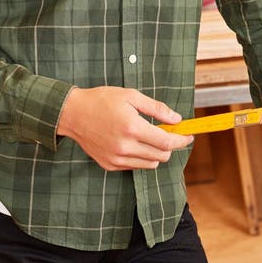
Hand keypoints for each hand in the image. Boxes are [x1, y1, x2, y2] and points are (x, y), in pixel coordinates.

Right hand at [57, 86, 193, 170]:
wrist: (73, 113)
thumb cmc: (102, 100)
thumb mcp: (131, 96)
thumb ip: (156, 108)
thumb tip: (177, 119)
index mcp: (132, 127)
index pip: (167, 142)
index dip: (182, 140)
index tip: (188, 135)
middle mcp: (125, 147)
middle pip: (161, 156)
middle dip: (170, 145)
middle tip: (168, 132)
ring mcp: (116, 158)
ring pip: (150, 164)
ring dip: (156, 152)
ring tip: (149, 136)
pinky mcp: (110, 165)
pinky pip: (135, 166)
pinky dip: (141, 157)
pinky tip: (134, 143)